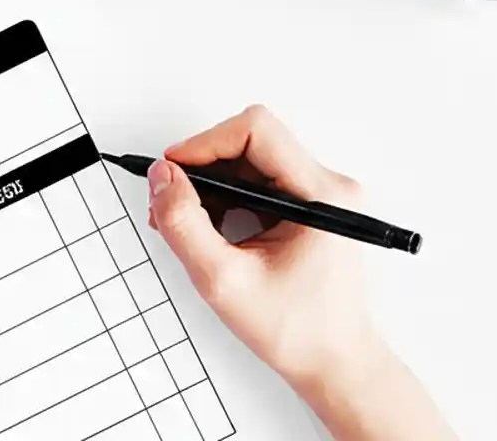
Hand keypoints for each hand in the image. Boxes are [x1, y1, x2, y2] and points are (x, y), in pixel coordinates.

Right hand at [149, 105, 454, 440]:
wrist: (334, 364)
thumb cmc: (297, 332)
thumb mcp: (224, 281)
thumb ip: (185, 224)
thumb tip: (162, 178)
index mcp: (321, 196)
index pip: (256, 131)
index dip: (205, 144)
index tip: (173, 171)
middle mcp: (328, 187)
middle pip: (251, 143)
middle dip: (202, 168)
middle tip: (170, 203)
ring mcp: (320, 196)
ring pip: (251, 163)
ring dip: (212, 186)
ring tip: (187, 225)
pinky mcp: (309, 208)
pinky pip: (260, 184)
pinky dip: (228, 201)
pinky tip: (211, 233)